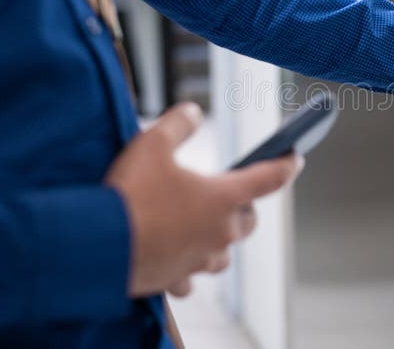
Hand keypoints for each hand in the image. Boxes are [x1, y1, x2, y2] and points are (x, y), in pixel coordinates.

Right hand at [104, 102, 302, 297]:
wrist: (97, 248)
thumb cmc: (129, 195)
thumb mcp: (151, 143)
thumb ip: (179, 123)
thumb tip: (193, 113)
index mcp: (224, 197)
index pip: (270, 178)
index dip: (287, 165)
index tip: (297, 159)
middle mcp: (220, 232)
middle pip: (248, 220)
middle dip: (244, 207)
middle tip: (230, 194)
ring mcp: (200, 259)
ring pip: (224, 252)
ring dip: (218, 239)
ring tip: (199, 225)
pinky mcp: (177, 279)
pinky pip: (192, 275)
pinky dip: (187, 265)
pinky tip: (172, 256)